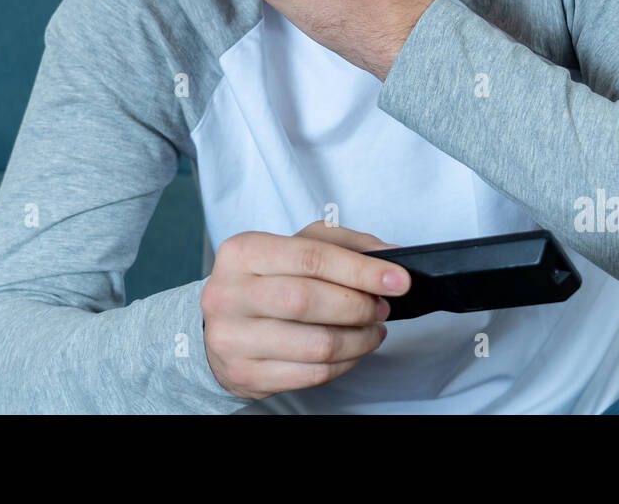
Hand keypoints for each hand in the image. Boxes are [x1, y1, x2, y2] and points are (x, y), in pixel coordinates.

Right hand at [200, 221, 408, 400]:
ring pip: (315, 344)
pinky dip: (344, 364)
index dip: (361, 270)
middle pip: (309, 300)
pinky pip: (311, 374)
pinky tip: (352, 350)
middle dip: (359, 306)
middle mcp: (228, 293)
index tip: (398, 280)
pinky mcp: (245, 375)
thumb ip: (344, 244)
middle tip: (382, 307)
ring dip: (358, 339)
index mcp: (242, 252)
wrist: (219, 327)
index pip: (311, 257)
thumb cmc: (266, 281)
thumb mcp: (296, 247)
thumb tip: (391, 256)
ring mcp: (232, 338)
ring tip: (372, 329)